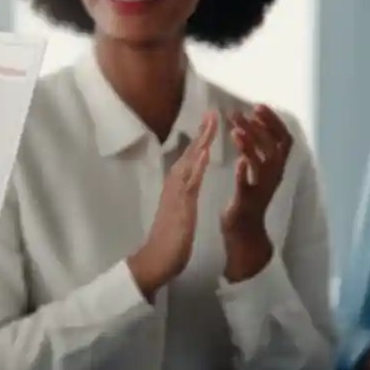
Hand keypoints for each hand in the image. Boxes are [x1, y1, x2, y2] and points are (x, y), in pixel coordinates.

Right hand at [127, 112, 217, 300]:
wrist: (156, 258)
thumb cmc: (170, 237)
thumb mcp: (180, 209)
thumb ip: (183, 192)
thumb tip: (189, 180)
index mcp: (177, 185)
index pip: (191, 157)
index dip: (201, 138)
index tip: (211, 121)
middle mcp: (175, 184)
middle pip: (190, 152)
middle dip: (202, 132)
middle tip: (212, 111)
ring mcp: (176, 193)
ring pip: (190, 161)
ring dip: (201, 141)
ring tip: (212, 122)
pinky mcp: (181, 205)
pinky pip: (190, 182)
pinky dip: (197, 165)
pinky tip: (205, 152)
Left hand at [221, 105, 291, 235]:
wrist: (244, 230)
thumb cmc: (248, 196)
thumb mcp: (255, 169)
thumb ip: (254, 149)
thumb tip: (248, 123)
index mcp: (275, 167)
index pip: (283, 139)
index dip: (273, 122)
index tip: (258, 106)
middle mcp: (274, 177)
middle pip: (274, 148)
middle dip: (258, 128)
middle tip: (238, 114)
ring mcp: (262, 189)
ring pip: (263, 164)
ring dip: (251, 146)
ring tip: (235, 130)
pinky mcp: (248, 202)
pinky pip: (249, 187)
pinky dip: (245, 174)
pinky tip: (239, 163)